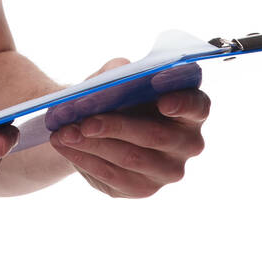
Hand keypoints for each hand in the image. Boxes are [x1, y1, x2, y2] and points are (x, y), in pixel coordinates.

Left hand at [48, 58, 208, 197]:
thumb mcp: (117, 77)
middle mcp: (188, 143)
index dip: (182, 104)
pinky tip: (65, 148)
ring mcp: (168, 170)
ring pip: (130, 158)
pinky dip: (85, 160)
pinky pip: (114, 177)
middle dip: (116, 127)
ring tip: (64, 133)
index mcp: (190, 110)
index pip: (197, 107)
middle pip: (156, 136)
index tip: (163, 100)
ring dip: (93, 145)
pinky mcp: (144, 188)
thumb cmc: (116, 96)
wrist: (98, 125)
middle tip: (85, 122)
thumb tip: (115, 77)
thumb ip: (120, 73)